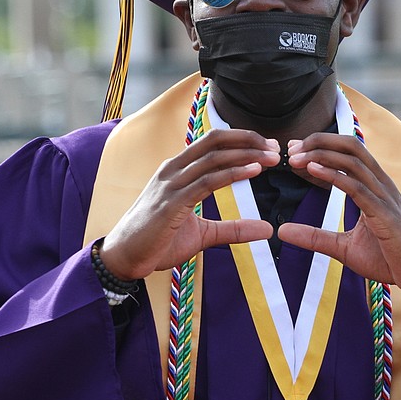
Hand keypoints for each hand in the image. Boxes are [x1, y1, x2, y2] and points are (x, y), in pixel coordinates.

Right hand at [100, 129, 280, 280]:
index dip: (242, 140)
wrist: (125, 259)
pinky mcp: (172, 202)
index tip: (268, 148)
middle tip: (275, 148)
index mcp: (177, 170)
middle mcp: (173, 170)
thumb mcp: (203, 234)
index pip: (212, 142)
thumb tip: (266, 229)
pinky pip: (207, 181)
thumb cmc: (157, 242)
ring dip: (246, 155)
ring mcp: (171, 184)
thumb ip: (233, 228)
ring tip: (271, 158)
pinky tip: (253, 172)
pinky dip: (233, 174)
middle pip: (214, 140)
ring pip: (213, 158)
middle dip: (247, 140)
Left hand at [278, 133, 400, 342]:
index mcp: (374, 187)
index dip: (320, 147)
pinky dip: (334, 175)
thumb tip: (282, 230)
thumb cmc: (389, 259)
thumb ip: (315, 237)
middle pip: (351, 146)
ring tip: (296, 158)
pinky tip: (313, 170)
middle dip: (319, 141)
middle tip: (291, 148)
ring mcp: (385, 197)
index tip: (294, 152)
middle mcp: (381, 184)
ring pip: (353, 161)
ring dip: (321, 155)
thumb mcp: (344, 248)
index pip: (346, 154)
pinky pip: (358, 187)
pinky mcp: (385, 214)